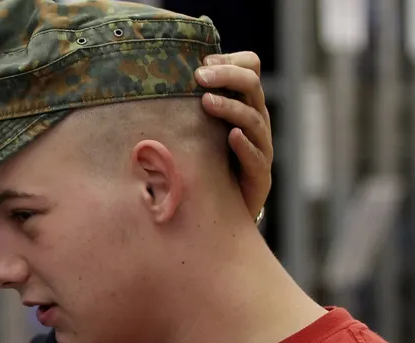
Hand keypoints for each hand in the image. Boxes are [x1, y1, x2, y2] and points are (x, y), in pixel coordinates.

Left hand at [196, 51, 271, 221]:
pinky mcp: (259, 176)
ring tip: (207, 103)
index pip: (250, 68)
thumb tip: (154, 77)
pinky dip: (245, 145)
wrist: (224, 209)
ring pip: (254, 119)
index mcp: (244, 104)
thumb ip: (186, 105)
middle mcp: (256, 121)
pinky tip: (232, 136)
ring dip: (231, 108)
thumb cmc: (206, 163)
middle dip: (227, 77)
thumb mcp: (197, 128)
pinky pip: (256, 157)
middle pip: (252, 86)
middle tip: (200, 76)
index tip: (203, 61)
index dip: (231, 61)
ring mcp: (261, 147)